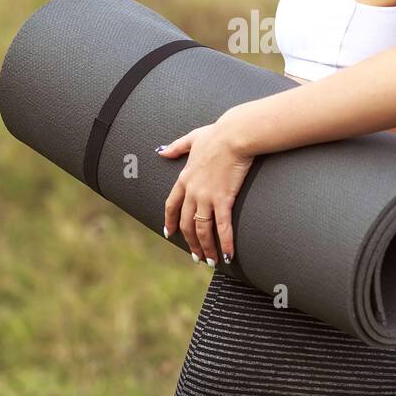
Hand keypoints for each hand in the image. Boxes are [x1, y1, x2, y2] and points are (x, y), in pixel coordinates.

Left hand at [156, 117, 255, 266]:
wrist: (234, 135)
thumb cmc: (217, 134)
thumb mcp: (192, 138)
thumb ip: (176, 146)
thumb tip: (161, 150)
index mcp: (184, 178)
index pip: (171, 205)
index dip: (169, 221)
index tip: (169, 234)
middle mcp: (192, 191)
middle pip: (186, 224)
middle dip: (190, 242)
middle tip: (196, 256)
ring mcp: (207, 197)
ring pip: (201, 230)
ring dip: (206, 248)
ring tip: (211, 261)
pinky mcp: (224, 200)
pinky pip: (222, 227)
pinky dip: (225, 243)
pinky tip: (228, 256)